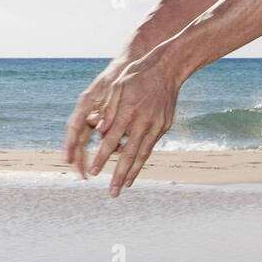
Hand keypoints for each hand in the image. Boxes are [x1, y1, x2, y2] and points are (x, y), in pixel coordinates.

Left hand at [63, 52, 183, 194]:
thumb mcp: (118, 86)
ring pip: (142, 154)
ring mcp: (155, 125)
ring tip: (125, 187)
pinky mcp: (164, 126)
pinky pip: (150, 146)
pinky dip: (143, 159)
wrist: (167, 68)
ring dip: (133, 173)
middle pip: (128, 154)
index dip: (102, 158)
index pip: (111, 141)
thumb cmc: (137, 75)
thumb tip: (98, 130)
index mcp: (127, 112)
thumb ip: (108, 109)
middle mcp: (142, 122)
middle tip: (112, 193)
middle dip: (119, 175)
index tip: (94, 173)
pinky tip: (136, 169)